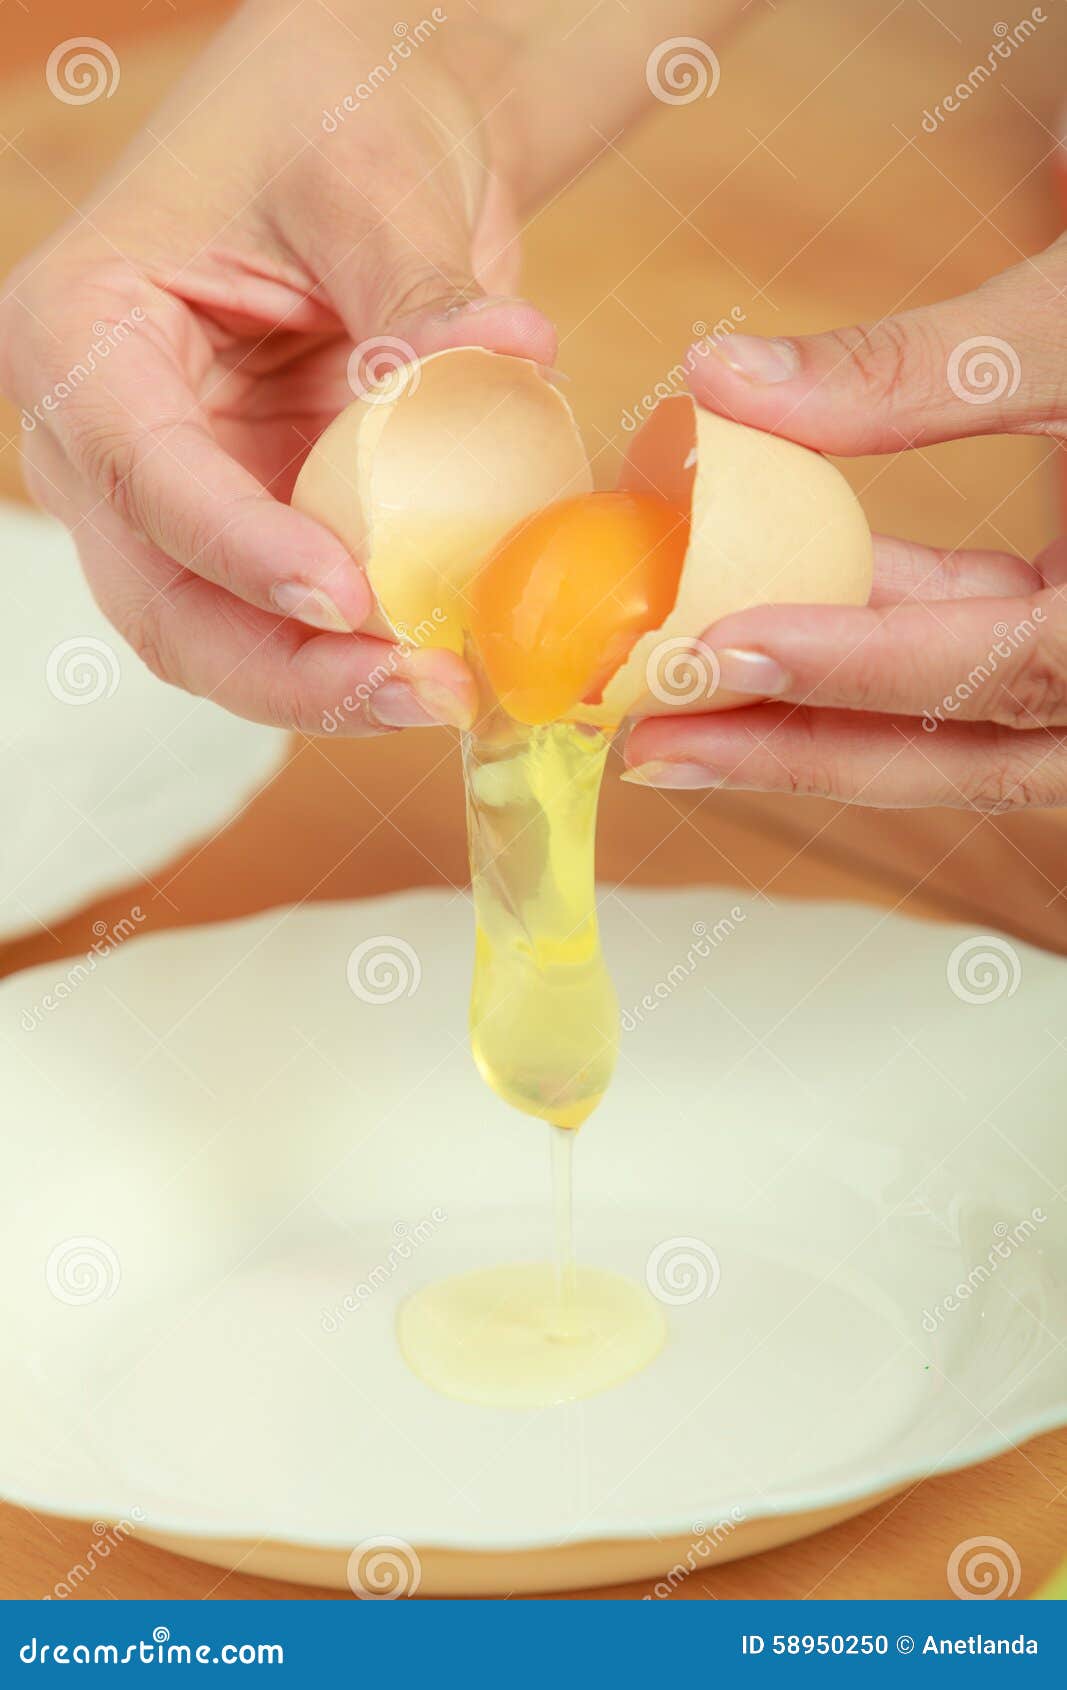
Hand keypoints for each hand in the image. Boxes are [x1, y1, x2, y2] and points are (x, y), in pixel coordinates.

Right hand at [0, 0, 558, 734]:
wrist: (367, 121)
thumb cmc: (335, 113)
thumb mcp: (374, 181)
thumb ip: (422, 291)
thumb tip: (506, 359)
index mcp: (82, 333)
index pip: (140, 475)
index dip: (242, 553)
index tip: (353, 598)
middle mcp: (104, 437)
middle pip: (165, 602)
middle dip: (289, 671)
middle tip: (423, 689)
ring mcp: (178, 495)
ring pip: (220, 640)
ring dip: (328, 686)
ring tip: (445, 690)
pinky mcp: (256, 523)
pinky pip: (290, 622)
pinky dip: (361, 655)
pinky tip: (444, 660)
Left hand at [624, 236, 1066, 810]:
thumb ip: (913, 370)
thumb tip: (719, 374)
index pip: (1009, 667)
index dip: (863, 669)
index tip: (726, 651)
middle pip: (971, 752)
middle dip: (807, 748)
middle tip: (657, 743)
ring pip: (968, 739)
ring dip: (826, 724)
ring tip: (684, 716)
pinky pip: (979, 684)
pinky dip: (879, 661)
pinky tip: (774, 632)